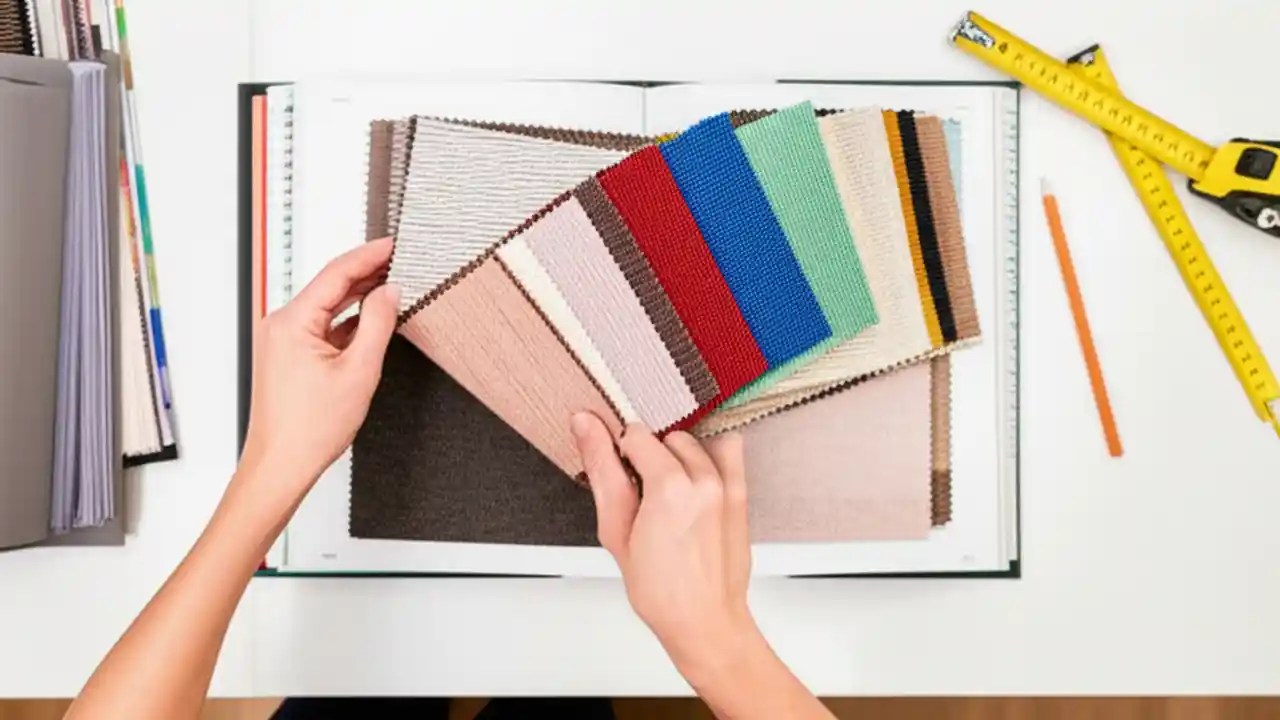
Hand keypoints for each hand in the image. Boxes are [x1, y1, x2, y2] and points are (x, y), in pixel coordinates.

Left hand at [239, 237, 400, 504]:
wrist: (281, 464)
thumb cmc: (310, 429)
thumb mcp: (359, 371)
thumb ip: (377, 324)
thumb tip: (389, 293)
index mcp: (292, 322)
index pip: (336, 273)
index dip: (368, 255)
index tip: (392, 245)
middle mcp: (280, 324)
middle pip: (329, 286)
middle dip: (365, 272)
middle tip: (399, 260)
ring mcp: (281, 339)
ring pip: (326, 306)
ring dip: (357, 296)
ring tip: (390, 284)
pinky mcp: (287, 354)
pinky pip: (321, 326)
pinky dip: (346, 321)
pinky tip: (370, 318)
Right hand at [572, 414, 759, 683]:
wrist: (705, 621)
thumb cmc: (661, 590)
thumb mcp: (616, 530)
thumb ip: (602, 469)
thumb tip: (585, 423)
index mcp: (669, 487)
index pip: (636, 434)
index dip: (620, 454)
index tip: (620, 478)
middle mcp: (703, 479)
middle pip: (665, 437)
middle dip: (649, 457)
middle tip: (642, 496)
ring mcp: (727, 485)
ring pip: (693, 442)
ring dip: (678, 458)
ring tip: (669, 495)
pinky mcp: (742, 493)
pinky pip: (730, 448)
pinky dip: (710, 455)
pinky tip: (696, 482)